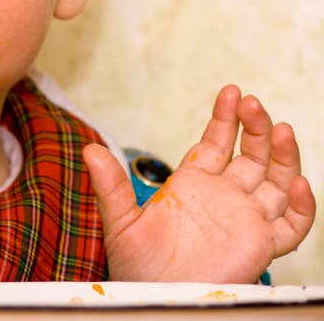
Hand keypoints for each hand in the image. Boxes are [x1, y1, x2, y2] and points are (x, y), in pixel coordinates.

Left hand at [83, 85, 315, 281]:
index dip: (225, 117)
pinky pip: (290, 225)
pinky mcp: (260, 246)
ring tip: (281, 129)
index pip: (215, 142)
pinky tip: (298, 182)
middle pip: (249, 155)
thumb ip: (110, 185)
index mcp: (193, 184)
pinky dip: (301, 205)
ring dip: (282, 156)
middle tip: (254, 103)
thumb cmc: (137, 267)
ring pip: (275, 182)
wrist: (154, 299)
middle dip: (254, 128)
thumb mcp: (119, 221)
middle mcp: (223, 197)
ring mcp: (244, 220)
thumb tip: (89, 149)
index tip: (231, 92)